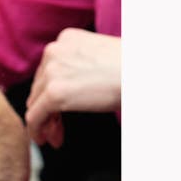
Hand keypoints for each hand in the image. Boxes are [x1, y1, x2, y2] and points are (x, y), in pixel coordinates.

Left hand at [26, 29, 120, 147]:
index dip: (49, 93)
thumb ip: (75, 68)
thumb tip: (62, 91)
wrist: (145, 73)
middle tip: (57, 128)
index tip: (57, 110)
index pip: (48, 71)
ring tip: (55, 137)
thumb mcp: (97, 60)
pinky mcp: (54, 93)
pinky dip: (37, 131)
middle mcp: (54, 51)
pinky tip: (47, 141)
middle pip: (40, 87)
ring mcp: (52, 71)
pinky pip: (35, 117)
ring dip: (46, 122)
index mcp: (65, 39)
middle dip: (47, 110)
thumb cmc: (131, 69)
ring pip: (36, 103)